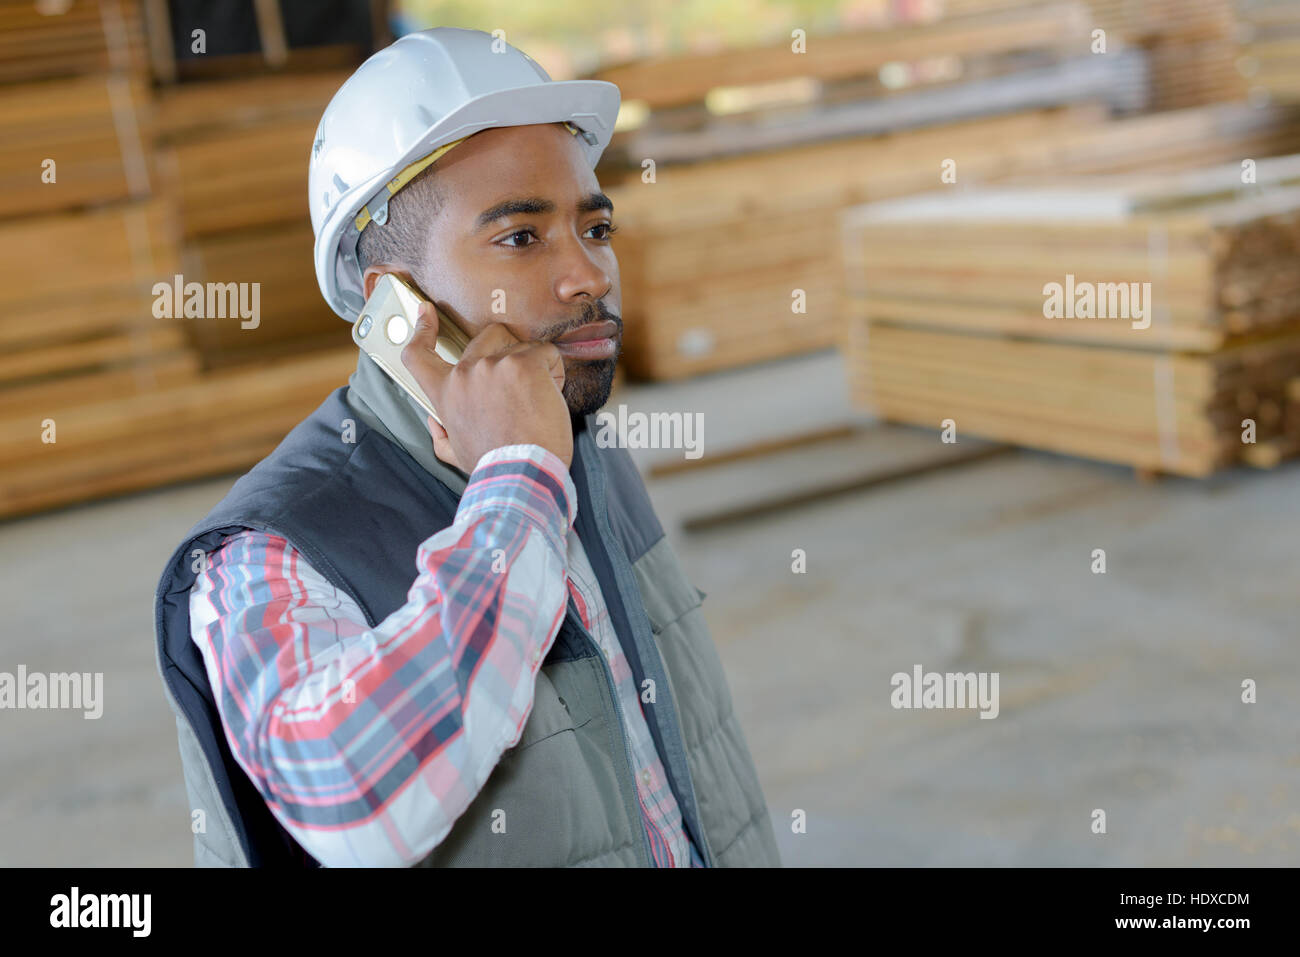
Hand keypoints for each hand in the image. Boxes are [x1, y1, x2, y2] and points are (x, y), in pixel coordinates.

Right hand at [401, 301, 571, 471]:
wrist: (521, 474)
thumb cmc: (494, 466)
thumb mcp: (456, 453)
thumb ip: (442, 434)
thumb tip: (436, 421)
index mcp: (446, 393)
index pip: (419, 355)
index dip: (421, 330)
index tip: (426, 311)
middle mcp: (465, 373)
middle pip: (487, 337)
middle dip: (508, 352)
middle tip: (522, 388)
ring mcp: (495, 365)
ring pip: (522, 346)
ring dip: (535, 368)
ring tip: (538, 403)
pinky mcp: (525, 365)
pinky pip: (547, 354)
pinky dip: (555, 372)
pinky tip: (551, 399)